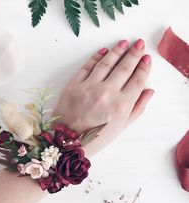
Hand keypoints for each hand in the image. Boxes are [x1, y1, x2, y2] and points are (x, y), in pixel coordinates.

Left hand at [53, 39, 153, 155]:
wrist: (67, 143)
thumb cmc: (96, 138)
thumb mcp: (120, 128)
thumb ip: (137, 109)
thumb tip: (149, 91)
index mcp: (121, 105)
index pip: (137, 80)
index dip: (143, 67)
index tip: (146, 59)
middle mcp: (107, 93)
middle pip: (124, 67)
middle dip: (134, 53)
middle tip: (138, 44)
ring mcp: (89, 87)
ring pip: (106, 63)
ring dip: (116, 51)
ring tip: (123, 43)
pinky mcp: (73, 85)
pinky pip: (87, 66)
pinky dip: (96, 56)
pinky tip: (103, 51)